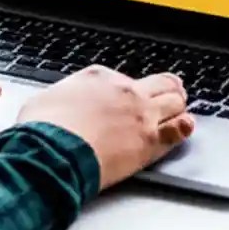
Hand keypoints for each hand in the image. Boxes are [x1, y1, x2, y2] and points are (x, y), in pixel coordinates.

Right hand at [17, 66, 193, 189]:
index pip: (124, 79)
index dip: (128, 90)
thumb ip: (61, 100)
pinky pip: (178, 130)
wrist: (52, 152)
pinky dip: (184, 127)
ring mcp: (141, 114)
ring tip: (179, 110)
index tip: (127, 97)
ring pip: (175, 102)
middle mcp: (124, 90)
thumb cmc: (42, 129)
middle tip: (168, 95)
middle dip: (166, 89)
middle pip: (159, 83)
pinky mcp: (149, 141)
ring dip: (177, 106)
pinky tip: (185, 127)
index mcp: (98, 77)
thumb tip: (55, 107)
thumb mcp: (44, 101)